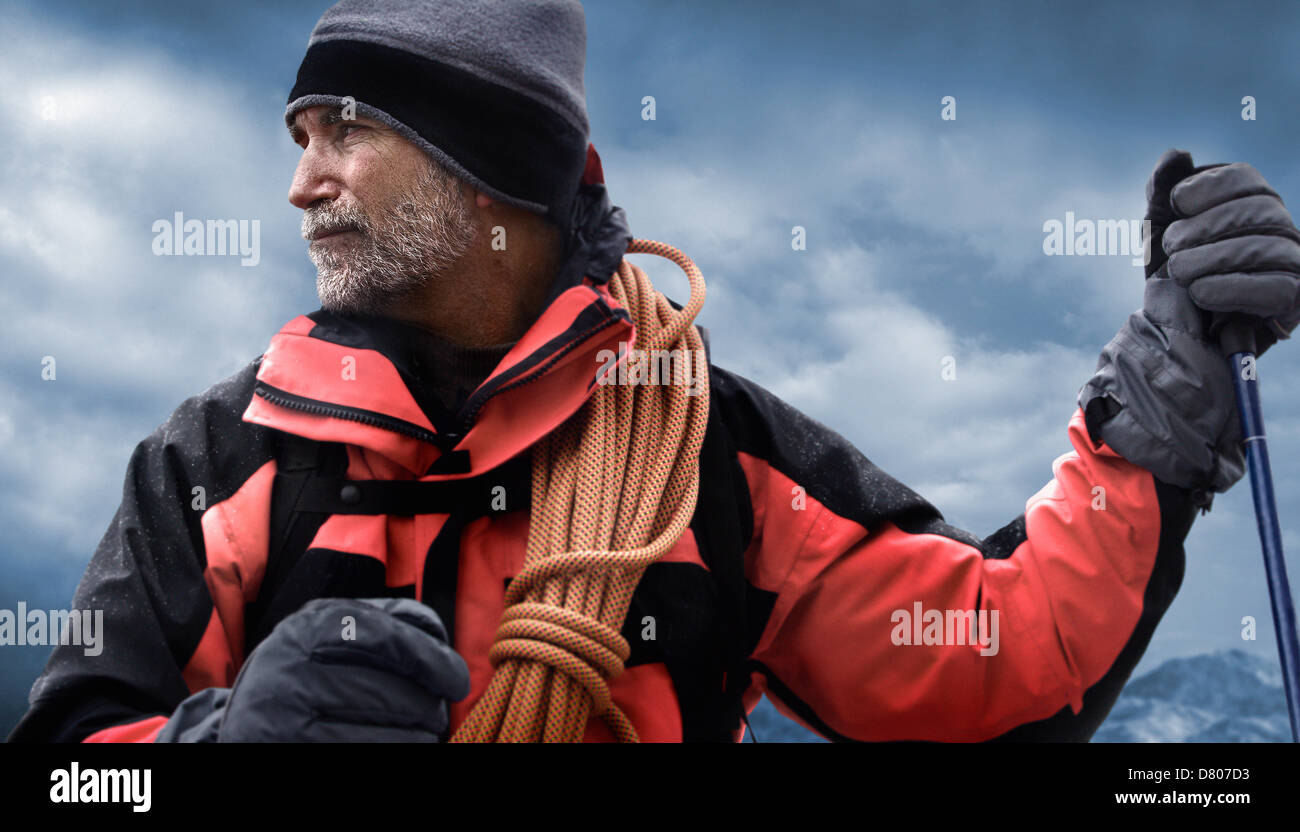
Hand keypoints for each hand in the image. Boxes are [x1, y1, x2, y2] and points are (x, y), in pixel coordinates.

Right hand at [156, 597, 469, 741]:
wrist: (240, 725)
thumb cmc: (305, 677)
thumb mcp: (330, 636)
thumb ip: (384, 626)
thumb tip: (443, 648)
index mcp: (309, 628)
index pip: (387, 637)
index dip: (431, 660)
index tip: (457, 682)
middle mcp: (292, 669)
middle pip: (392, 693)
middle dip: (427, 710)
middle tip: (434, 718)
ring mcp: (284, 718)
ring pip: (384, 735)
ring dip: (415, 739)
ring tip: (419, 736)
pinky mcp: (286, 749)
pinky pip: (362, 754)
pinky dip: (391, 750)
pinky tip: (400, 746)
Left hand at [1077, 149, 1299, 495]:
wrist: (1172, 351)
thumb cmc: (1170, 290)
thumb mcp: (1159, 241)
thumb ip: (1164, 197)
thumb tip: (1177, 155)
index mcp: (1254, 212)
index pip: (1247, 181)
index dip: (1211, 188)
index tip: (1174, 207)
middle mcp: (1282, 236)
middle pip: (1260, 210)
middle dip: (1208, 225)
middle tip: (1172, 250)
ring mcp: (1293, 271)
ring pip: (1268, 246)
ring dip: (1214, 257)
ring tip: (1179, 275)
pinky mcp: (1292, 308)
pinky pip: (1276, 288)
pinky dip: (1232, 287)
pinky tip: (1199, 294)